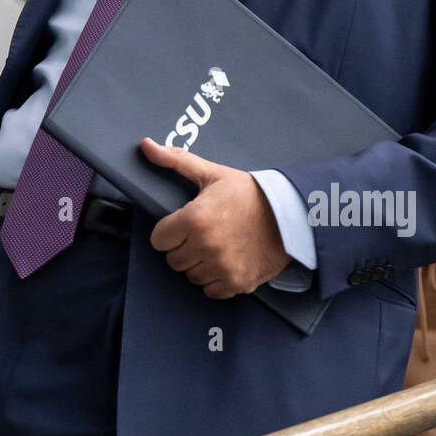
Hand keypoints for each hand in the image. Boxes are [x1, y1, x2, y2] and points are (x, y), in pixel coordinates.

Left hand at [140, 137, 290, 298]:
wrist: (289, 213)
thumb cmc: (247, 192)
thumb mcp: (211, 174)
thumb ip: (176, 160)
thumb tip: (146, 145)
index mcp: (194, 219)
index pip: (158, 240)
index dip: (168, 231)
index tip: (182, 224)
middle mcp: (205, 246)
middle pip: (173, 260)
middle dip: (182, 247)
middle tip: (201, 234)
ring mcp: (222, 267)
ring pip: (191, 275)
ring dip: (198, 264)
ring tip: (215, 246)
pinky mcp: (238, 283)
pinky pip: (211, 290)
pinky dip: (216, 279)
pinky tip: (226, 261)